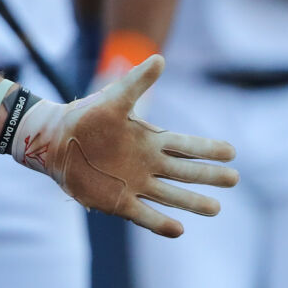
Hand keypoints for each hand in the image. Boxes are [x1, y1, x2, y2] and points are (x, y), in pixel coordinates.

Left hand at [9, 56, 237, 237]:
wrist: (54, 141)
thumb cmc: (84, 118)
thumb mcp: (112, 99)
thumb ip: (136, 82)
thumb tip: (159, 58)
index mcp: (150, 141)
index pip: (186, 145)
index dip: (208, 149)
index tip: (231, 151)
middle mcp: (148, 164)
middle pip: (185, 172)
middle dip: (208, 175)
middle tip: (233, 179)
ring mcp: (135, 184)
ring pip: (170, 195)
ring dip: (192, 202)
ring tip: (215, 208)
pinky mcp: (118, 201)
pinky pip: (144, 215)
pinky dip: (160, 223)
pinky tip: (179, 230)